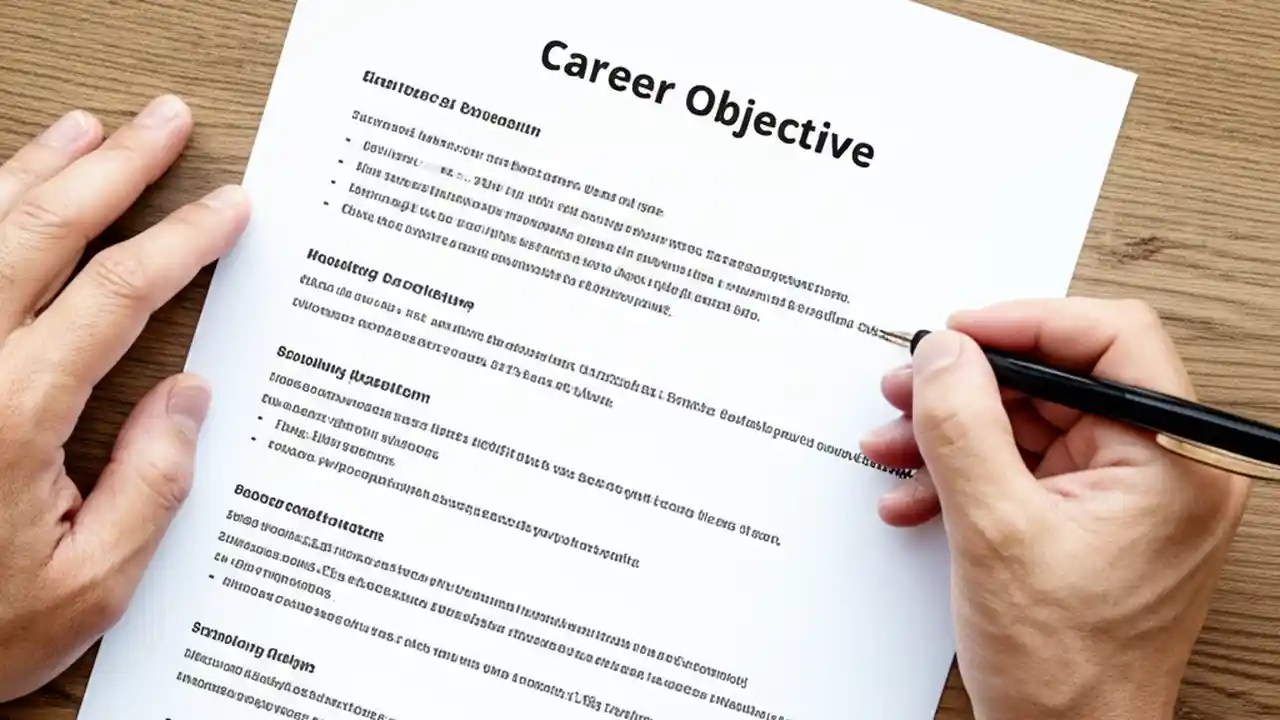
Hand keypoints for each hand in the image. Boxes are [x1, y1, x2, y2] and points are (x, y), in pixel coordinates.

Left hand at [0, 96, 247, 699]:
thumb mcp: (89, 587)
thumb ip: (151, 485)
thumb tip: (188, 397)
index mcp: (14, 414)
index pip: (115, 293)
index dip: (181, 239)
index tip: (227, 206)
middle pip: (41, 231)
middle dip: (115, 168)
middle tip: (162, 122)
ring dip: (37, 171)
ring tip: (86, 132)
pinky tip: (1, 200)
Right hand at [861, 299, 1249, 719]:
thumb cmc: (1065, 669)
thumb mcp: (995, 531)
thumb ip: (963, 426)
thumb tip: (943, 353)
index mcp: (1173, 461)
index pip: (1111, 340)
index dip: (1026, 322)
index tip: (959, 333)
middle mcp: (1159, 471)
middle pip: (1057, 381)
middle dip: (969, 386)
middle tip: (910, 387)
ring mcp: (1121, 499)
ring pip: (1027, 425)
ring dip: (951, 432)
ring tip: (895, 445)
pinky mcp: (1083, 523)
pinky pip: (1018, 470)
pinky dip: (962, 475)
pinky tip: (916, 494)